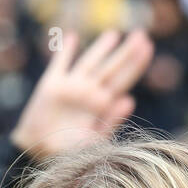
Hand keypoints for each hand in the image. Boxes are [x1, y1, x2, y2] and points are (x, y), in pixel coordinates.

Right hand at [11, 30, 154, 161]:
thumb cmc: (69, 152)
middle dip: (126, 52)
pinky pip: (60, 64)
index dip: (135, 64)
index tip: (148, 47)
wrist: (39, 154)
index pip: (123, 80)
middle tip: (141, 34)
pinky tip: (72, 37)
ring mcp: (71, 87)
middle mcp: (88, 93)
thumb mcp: (94, 140)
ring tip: (113, 34)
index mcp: (102, 105)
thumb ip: (111, 120)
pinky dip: (65, 51)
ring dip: (101, 48)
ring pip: (89, 62)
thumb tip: (129, 100)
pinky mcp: (51, 85)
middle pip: (111, 68)